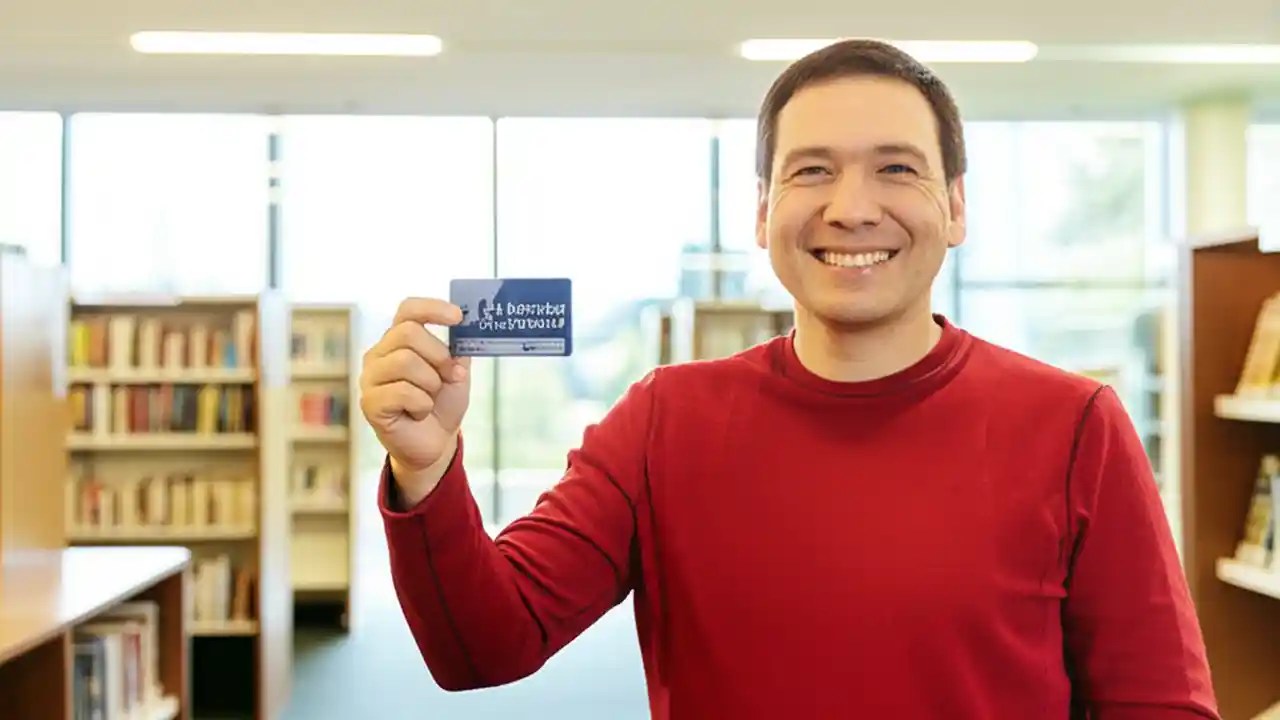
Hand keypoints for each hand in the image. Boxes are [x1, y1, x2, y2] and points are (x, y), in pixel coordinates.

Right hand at [360, 297, 470, 500]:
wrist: (436, 443)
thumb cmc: (441, 404)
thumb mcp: (455, 371)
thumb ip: (457, 348)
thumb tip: (466, 327)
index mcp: (398, 341)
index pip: (408, 310)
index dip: (432, 308)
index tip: (458, 317)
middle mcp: (379, 355)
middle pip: (407, 333)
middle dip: (438, 355)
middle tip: (448, 376)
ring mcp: (371, 378)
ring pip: (405, 361)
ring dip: (430, 382)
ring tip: (430, 397)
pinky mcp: (370, 403)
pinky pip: (402, 391)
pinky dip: (422, 404)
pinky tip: (419, 412)